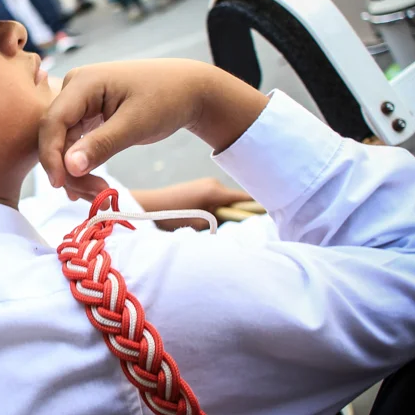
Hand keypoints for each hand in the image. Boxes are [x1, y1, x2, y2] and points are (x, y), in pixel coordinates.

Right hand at [38, 60, 269, 187]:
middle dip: (69, 169)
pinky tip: (92, 186)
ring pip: (63, 145)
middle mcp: (73, 89)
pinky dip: (82, 166)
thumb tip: (69, 167)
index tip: (59, 185)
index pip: (52, 122)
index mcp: (82, 82)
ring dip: (77, 173)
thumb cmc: (166, 98)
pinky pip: (75, 145)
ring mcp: (78, 103)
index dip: (51, 155)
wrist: (187, 89)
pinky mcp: (86, 116)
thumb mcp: (136, 124)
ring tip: (101, 193)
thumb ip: (101, 144)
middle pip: (55, 137)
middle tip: (97, 195)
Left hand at [133, 178, 252, 229]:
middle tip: (247, 231)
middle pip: (238, 200)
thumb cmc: (172, 216)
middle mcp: (213, 184)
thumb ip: (222, 224)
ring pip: (227, 201)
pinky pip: (216, 200)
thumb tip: (239, 226)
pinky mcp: (198, 188)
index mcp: (216, 191)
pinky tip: (212, 221)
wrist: (146, 207)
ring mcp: (205, 184)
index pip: (247, 200)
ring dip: (228, 213)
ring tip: (225, 228)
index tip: (267, 222)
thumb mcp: (200, 224)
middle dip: (242, 214)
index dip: (258, 211)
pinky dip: (218, 210)